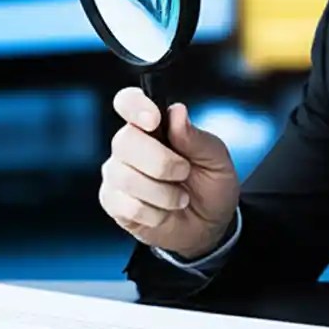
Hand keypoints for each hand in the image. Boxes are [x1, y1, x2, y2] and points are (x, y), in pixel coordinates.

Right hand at [98, 87, 238, 259]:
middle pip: (125, 141)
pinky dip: (154, 214)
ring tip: (179, 198)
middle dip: (162, 163)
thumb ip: (196, 137)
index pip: (128, 101)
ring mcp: (117, 173)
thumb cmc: (210, 186)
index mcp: (151, 125)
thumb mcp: (216, 160)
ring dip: (164, 194)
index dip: (135, 106)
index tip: (154, 121)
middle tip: (184, 173)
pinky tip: (163, 213)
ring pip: (127, 177)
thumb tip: (177, 112)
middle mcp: (128, 145)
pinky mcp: (112, 201)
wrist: (208, 226)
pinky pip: (128, 206)